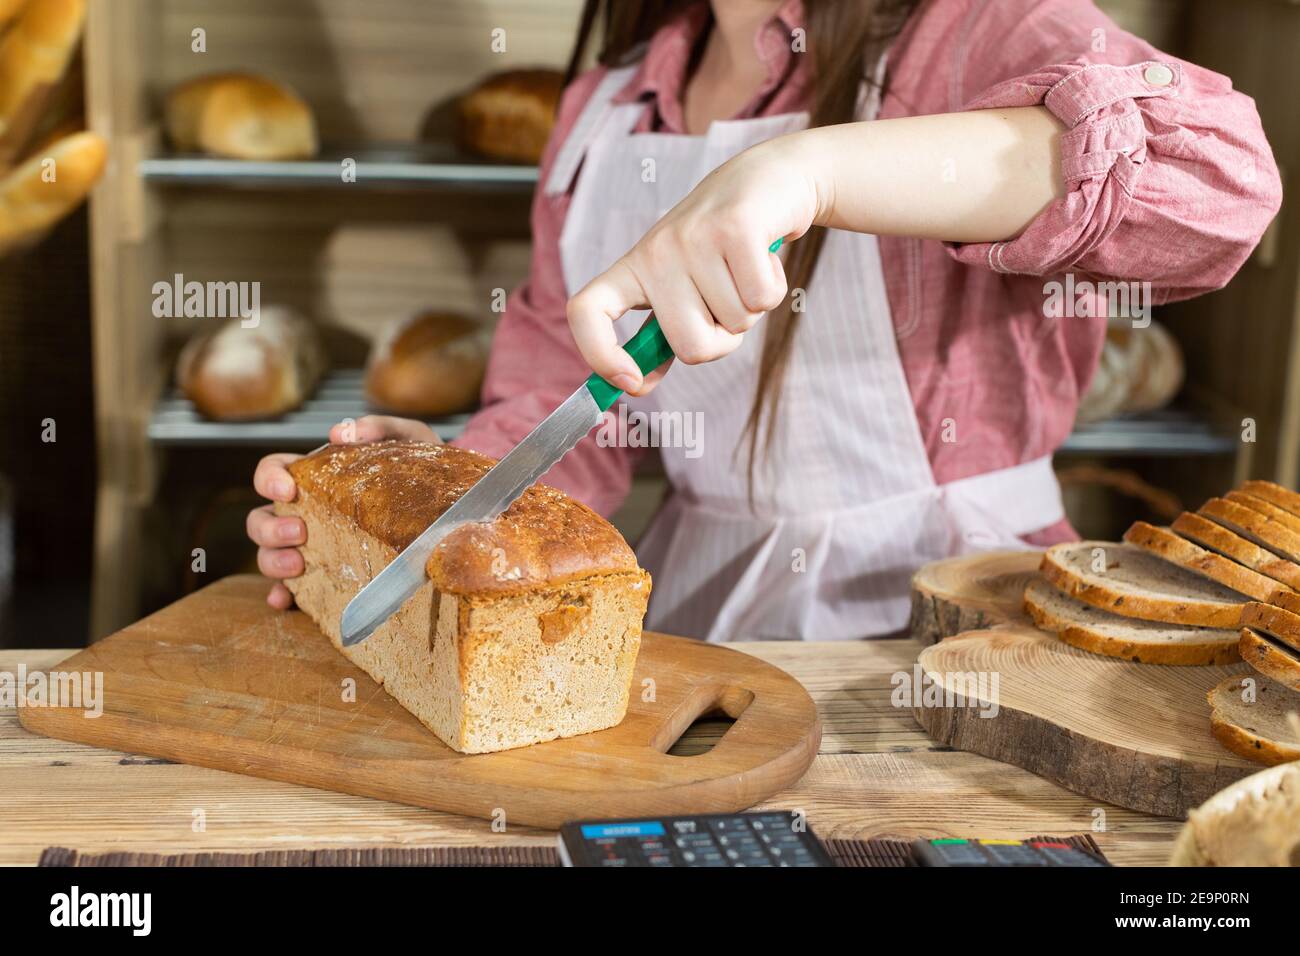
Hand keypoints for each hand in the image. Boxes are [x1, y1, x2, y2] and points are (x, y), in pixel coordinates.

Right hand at [248, 415, 440, 608]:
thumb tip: (342, 433)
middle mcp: (306, 512)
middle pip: (260, 519)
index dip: (268, 478)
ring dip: (273, 561)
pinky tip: (285, 601)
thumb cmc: (421, 469)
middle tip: (301, 532)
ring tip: (299, 565)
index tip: (288, 489)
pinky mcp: (326, 577)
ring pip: (267, 554)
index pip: (272, 470)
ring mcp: (311, 547)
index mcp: (316, 477)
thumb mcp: (409, 439)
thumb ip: (378, 428)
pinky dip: (281, 596)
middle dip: (270, 528)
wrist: (454, 507)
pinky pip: (291, 591)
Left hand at [566, 134, 819, 393]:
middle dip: (722, 340)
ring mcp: (694, 237)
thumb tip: (638, 383)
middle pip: (690, 346)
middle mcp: (657, 250)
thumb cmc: (724, 245)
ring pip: (735, 324)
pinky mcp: (736, 227)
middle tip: (728, 300)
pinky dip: (774, 288)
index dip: (599, 355)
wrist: (769, 179)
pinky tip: (765, 257)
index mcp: (635, 267)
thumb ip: (662, 331)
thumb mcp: (683, 284)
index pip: (586, 311)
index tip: (630, 382)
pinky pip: (762, 298)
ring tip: (746, 268)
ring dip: (751, 308)